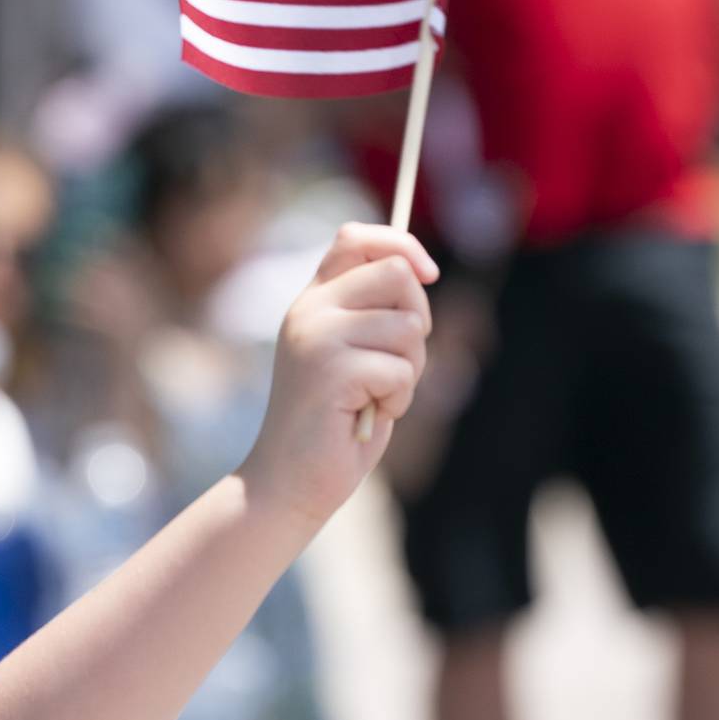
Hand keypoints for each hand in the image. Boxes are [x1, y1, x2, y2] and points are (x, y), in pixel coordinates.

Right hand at [239, 223, 436, 535]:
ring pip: (408, 326)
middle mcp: (309, 311)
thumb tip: (419, 272)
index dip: (402, 244)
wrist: (289, 481)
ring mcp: (316, 338)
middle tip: (396, 364)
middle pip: (397, 274)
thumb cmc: (333, 424)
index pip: (356, 238)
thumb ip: (374, 314)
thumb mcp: (354, 356)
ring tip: (376, 397)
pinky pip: (402, 369)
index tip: (429, 274)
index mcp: (312, 302)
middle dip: (418, 320)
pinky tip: (369, 415)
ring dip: (410, 369)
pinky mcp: (331, 371)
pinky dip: (399, 399)